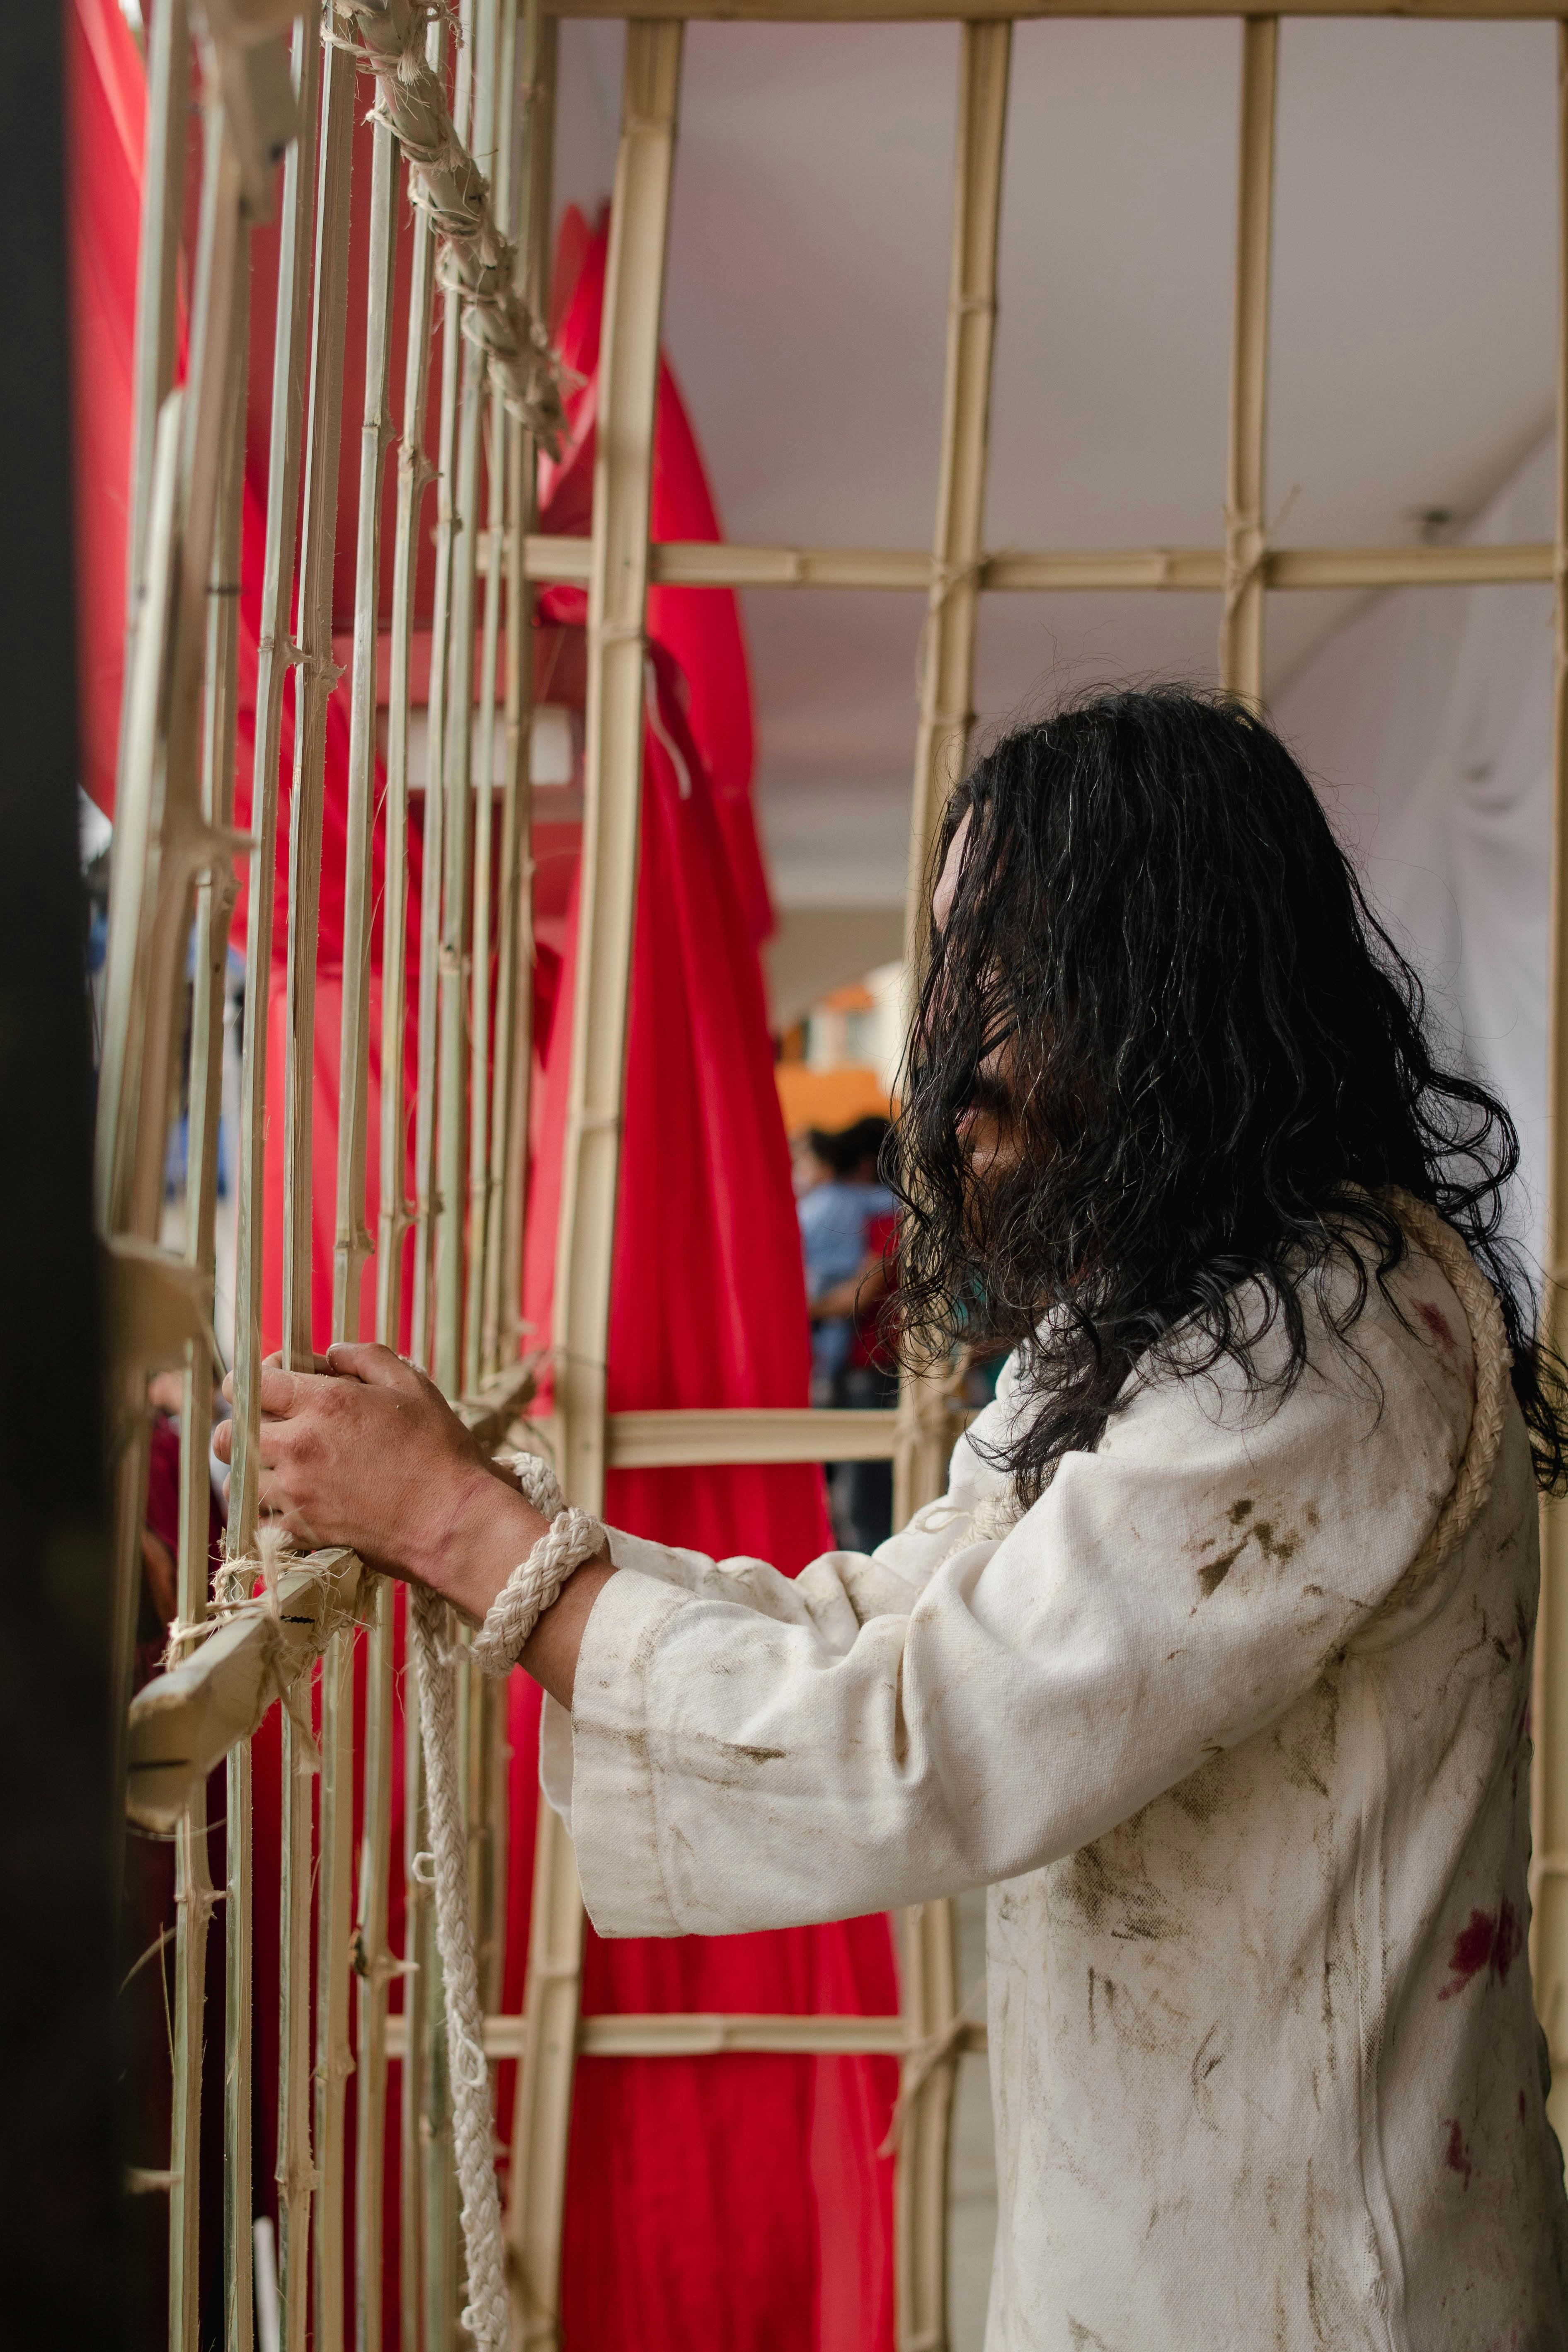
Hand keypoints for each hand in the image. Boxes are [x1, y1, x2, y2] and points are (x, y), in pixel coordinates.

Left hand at [213, 1345, 527, 1612]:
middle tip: (272, 1426)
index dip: (254, 1377)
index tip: (275, 1382)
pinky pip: (257, 1522)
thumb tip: (331, 1353)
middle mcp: (298, 1447)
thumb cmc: (438, 1449)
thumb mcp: (410, 1384)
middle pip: (228, 1434)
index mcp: (322, 1402)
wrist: (452, 1519)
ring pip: (238, 1480)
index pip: (248, 1382)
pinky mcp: (302, 1531)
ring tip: (282, 1468)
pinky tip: (289, 1504)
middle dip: (242, 1425)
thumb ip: (364, 1357)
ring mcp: (296, 1493)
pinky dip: (265, 1513)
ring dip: (253, 1470)